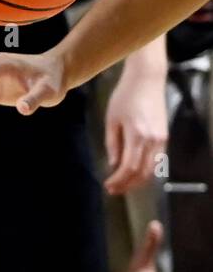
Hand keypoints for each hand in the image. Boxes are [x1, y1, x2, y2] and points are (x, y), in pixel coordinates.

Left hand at [102, 65, 167, 194]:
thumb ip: (113, 143)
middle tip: (114, 190)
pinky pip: (156, 161)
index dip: (119, 180)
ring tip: (122, 184)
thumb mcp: (112, 119)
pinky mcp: (164, 137)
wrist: (146, 81)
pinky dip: (146, 171)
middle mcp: (153, 141)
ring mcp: (161, 140)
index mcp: (137, 136)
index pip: (129, 167)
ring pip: (152, 169)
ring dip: (137, 180)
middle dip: (128, 185)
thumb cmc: (124, 97)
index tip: (108, 186)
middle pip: (142, 173)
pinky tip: (134, 173)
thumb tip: (114, 164)